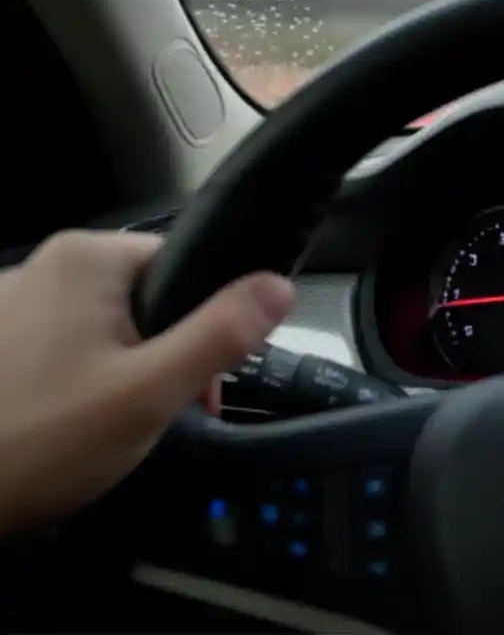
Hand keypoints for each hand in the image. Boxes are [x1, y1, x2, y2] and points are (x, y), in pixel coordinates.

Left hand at [0, 231, 293, 535]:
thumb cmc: (36, 443)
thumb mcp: (151, 392)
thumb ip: (222, 335)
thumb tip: (278, 286)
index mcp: (85, 260)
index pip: (184, 264)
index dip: (210, 323)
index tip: (203, 382)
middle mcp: (42, 267)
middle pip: (145, 299)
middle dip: (164, 356)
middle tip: (156, 413)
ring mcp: (10, 304)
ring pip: (104, 329)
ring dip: (122, 372)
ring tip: (106, 426)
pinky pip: (62, 349)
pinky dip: (78, 383)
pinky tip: (68, 425)